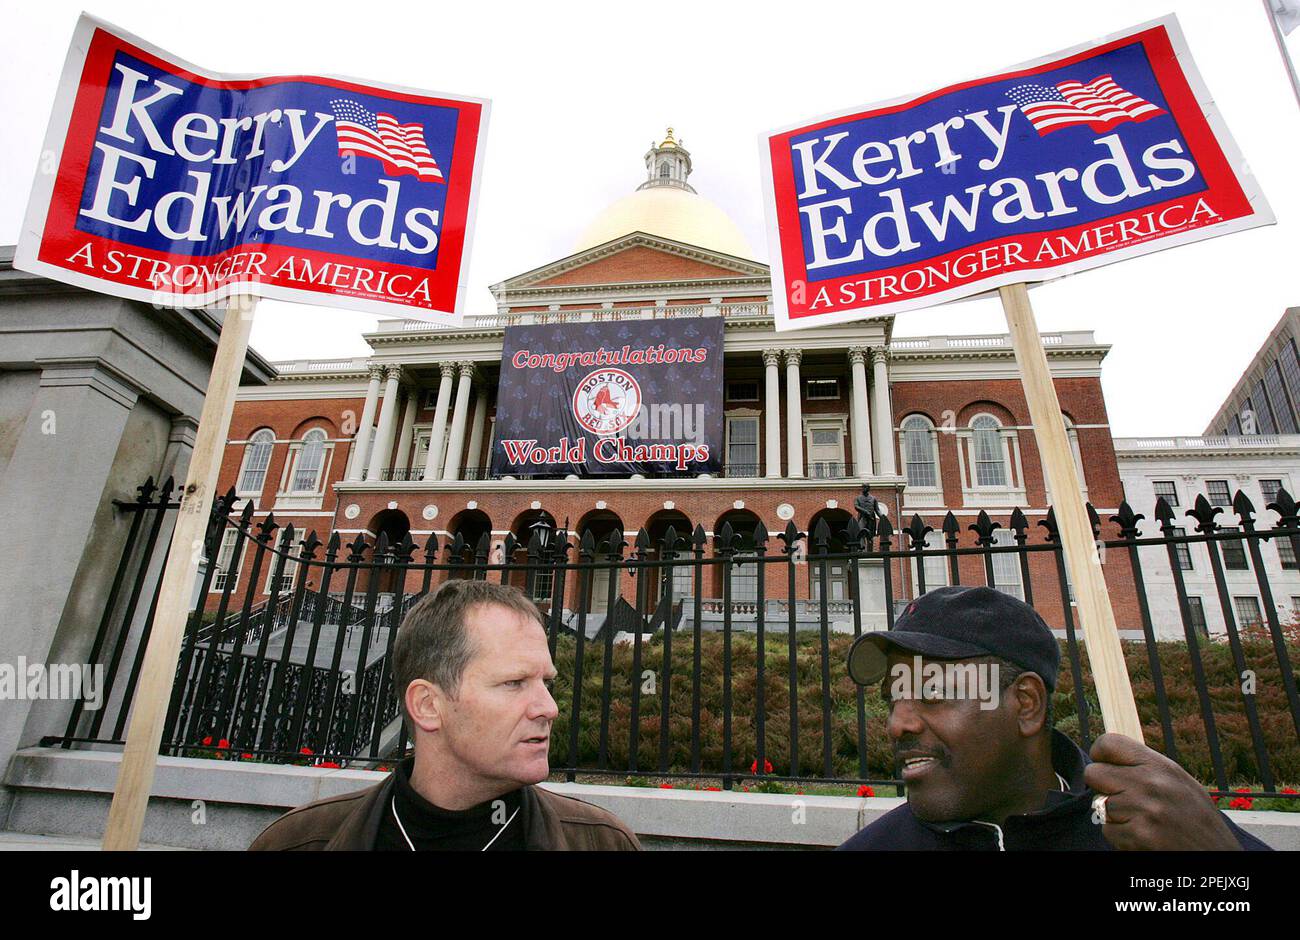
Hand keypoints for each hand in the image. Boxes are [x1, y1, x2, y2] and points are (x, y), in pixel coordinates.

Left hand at [1083, 733, 1239, 850]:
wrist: (1217, 855)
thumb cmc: (1197, 820)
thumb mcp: (1179, 782)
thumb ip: (1146, 768)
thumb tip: (1109, 757)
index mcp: (1161, 766)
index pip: (1108, 743)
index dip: (1100, 755)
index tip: (1104, 765)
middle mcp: (1150, 783)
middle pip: (1093, 773)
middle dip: (1102, 788)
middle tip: (1122, 798)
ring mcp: (1144, 809)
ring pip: (1100, 805)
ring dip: (1116, 816)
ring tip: (1142, 822)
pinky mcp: (1139, 834)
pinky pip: (1108, 831)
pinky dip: (1121, 837)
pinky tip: (1143, 837)